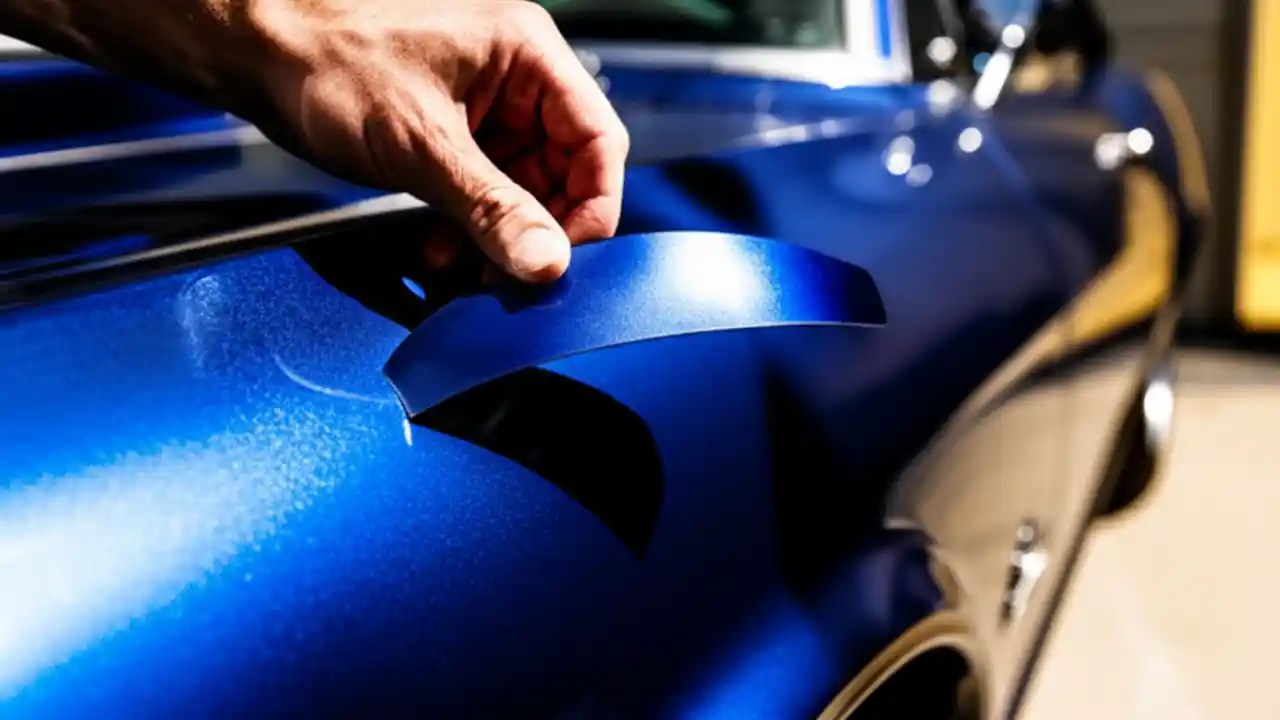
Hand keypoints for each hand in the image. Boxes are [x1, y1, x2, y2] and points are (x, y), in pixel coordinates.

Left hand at [252, 0, 628, 281]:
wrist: (256, 54)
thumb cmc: (326, 60)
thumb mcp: (421, 146)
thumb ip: (491, 208)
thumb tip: (546, 262)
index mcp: (525, 53)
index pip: (599, 139)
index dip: (592, 206)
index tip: (564, 257)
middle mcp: (514, 76)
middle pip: (566, 169)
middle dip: (537, 228)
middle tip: (511, 275)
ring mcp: (484, 105)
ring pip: (524, 186)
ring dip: (500, 234)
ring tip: (469, 269)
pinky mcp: (453, 131)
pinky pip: (485, 188)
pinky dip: (470, 224)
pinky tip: (443, 248)